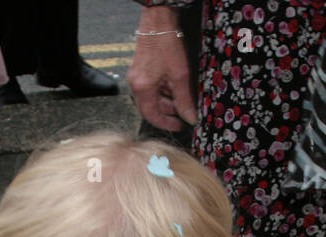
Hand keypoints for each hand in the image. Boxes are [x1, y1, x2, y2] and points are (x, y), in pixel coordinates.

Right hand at [128, 9, 196, 130]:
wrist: (158, 21)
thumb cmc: (166, 44)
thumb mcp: (179, 76)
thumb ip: (184, 100)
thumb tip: (190, 117)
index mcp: (142, 89)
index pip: (152, 116)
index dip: (166, 123)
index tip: (180, 125)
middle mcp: (136, 85)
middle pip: (150, 108)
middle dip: (167, 112)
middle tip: (183, 113)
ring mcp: (137, 77)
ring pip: (152, 97)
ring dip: (166, 101)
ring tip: (181, 98)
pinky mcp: (140, 70)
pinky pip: (151, 87)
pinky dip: (163, 90)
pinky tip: (174, 86)